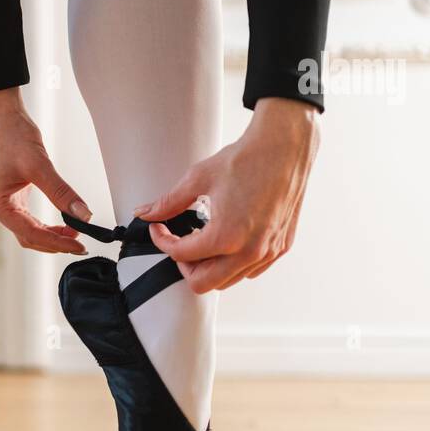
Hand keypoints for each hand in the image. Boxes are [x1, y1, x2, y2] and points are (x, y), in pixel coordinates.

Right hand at [0, 88, 89, 253]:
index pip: (31, 234)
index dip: (57, 242)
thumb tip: (82, 214)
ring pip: (28, 231)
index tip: (79, 245)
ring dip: (52, 235)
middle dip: (55, 242)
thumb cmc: (10, 135)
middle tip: (80, 244)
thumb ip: (61, 192)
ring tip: (75, 233)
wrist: (0, 116)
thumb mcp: (39, 165)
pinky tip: (63, 223)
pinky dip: (46, 225)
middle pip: (28, 238)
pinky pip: (28, 219)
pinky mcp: (10, 197)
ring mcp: (2, 203)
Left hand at [135, 98, 320, 292]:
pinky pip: (250, 271)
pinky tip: (226, 241)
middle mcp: (250, 251)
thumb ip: (169, 203)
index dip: (162, 241)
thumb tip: (146, 213)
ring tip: (202, 240)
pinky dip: (233, 263)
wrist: (284, 147)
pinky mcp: (281, 247)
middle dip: (184, 264)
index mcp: (226, 236)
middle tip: (178, 242)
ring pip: (227, 281)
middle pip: (202, 283)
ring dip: (209, 266)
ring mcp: (268, 252)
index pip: (181, 256)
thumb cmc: (246, 159)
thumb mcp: (198, 179)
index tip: (160, 229)